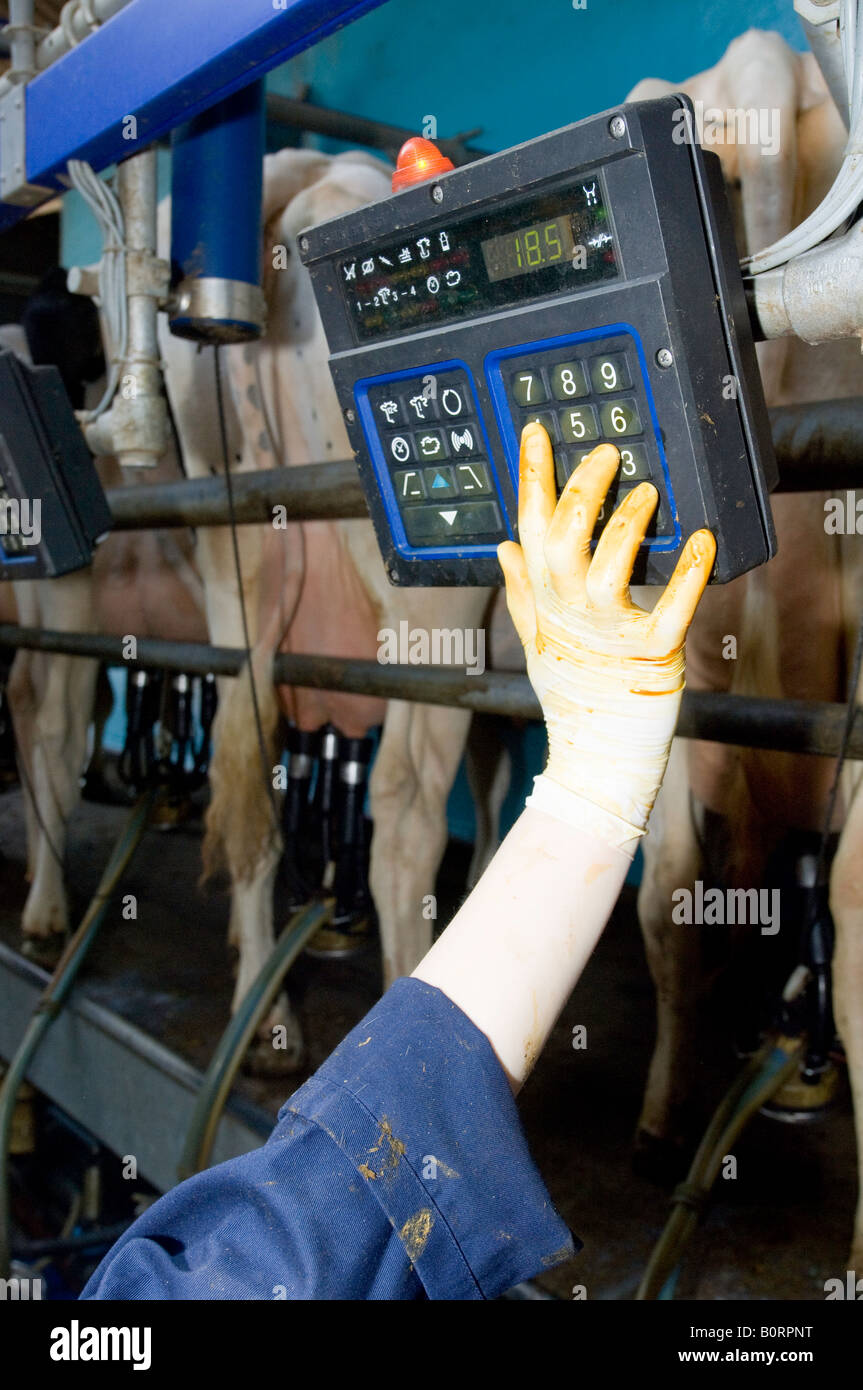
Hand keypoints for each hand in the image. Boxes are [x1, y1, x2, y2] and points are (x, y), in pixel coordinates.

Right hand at [497, 424, 715, 851]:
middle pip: (565, 540)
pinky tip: (702, 540)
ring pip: (610, 568)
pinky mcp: (653, 654)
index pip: (529, 529)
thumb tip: (504, 545)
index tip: (536, 433)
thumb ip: (521, 590)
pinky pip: (671, 608)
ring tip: (648, 491)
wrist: (597, 756)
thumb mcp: (537, 640)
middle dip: (581, 491)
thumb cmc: (573, 694)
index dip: (531, 479)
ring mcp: (611, 634)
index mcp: (545, 602)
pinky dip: (688, 573)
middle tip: (606, 452)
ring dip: (627, 524)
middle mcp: (572, 613)